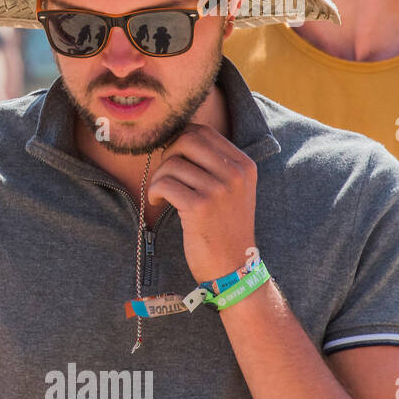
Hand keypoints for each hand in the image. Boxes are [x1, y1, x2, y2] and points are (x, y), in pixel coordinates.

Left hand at [146, 123, 257, 282]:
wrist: (232, 266)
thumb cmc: (224, 227)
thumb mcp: (232, 190)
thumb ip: (214, 163)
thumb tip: (179, 137)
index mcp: (244, 165)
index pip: (203, 132)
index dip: (180, 141)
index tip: (174, 160)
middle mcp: (235, 173)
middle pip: (187, 140)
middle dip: (168, 154)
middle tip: (166, 175)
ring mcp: (219, 190)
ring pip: (172, 164)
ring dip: (158, 178)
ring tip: (162, 194)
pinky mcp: (199, 207)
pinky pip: (164, 184)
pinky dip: (154, 192)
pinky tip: (157, 203)